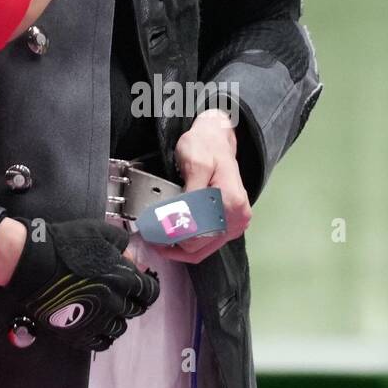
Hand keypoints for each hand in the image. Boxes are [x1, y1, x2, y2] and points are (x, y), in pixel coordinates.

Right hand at [10, 217, 159, 351]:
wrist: (34, 263)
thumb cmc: (66, 244)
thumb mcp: (98, 231)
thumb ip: (120, 242)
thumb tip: (130, 255)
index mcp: (124, 278)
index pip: (149, 292)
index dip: (147, 288)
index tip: (141, 285)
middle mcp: (116, 303)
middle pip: (135, 310)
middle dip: (132, 301)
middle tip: (122, 294)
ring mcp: (98, 321)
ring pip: (119, 328)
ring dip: (117, 318)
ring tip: (107, 310)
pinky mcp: (80, 333)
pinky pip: (101, 343)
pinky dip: (103, 336)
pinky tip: (97, 326)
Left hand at [149, 109, 251, 265]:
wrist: (216, 138)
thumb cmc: (205, 146)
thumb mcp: (194, 164)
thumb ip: (190, 196)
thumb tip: (179, 223)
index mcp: (231, 204)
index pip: (198, 236)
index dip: (171, 237)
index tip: (150, 234)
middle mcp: (238, 218)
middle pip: (201, 248)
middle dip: (173, 246)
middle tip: (149, 238)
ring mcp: (235, 223)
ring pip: (203, 249)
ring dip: (179, 249)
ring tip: (157, 240)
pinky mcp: (228, 224)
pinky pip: (207, 243)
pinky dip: (189, 243)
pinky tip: (172, 237)